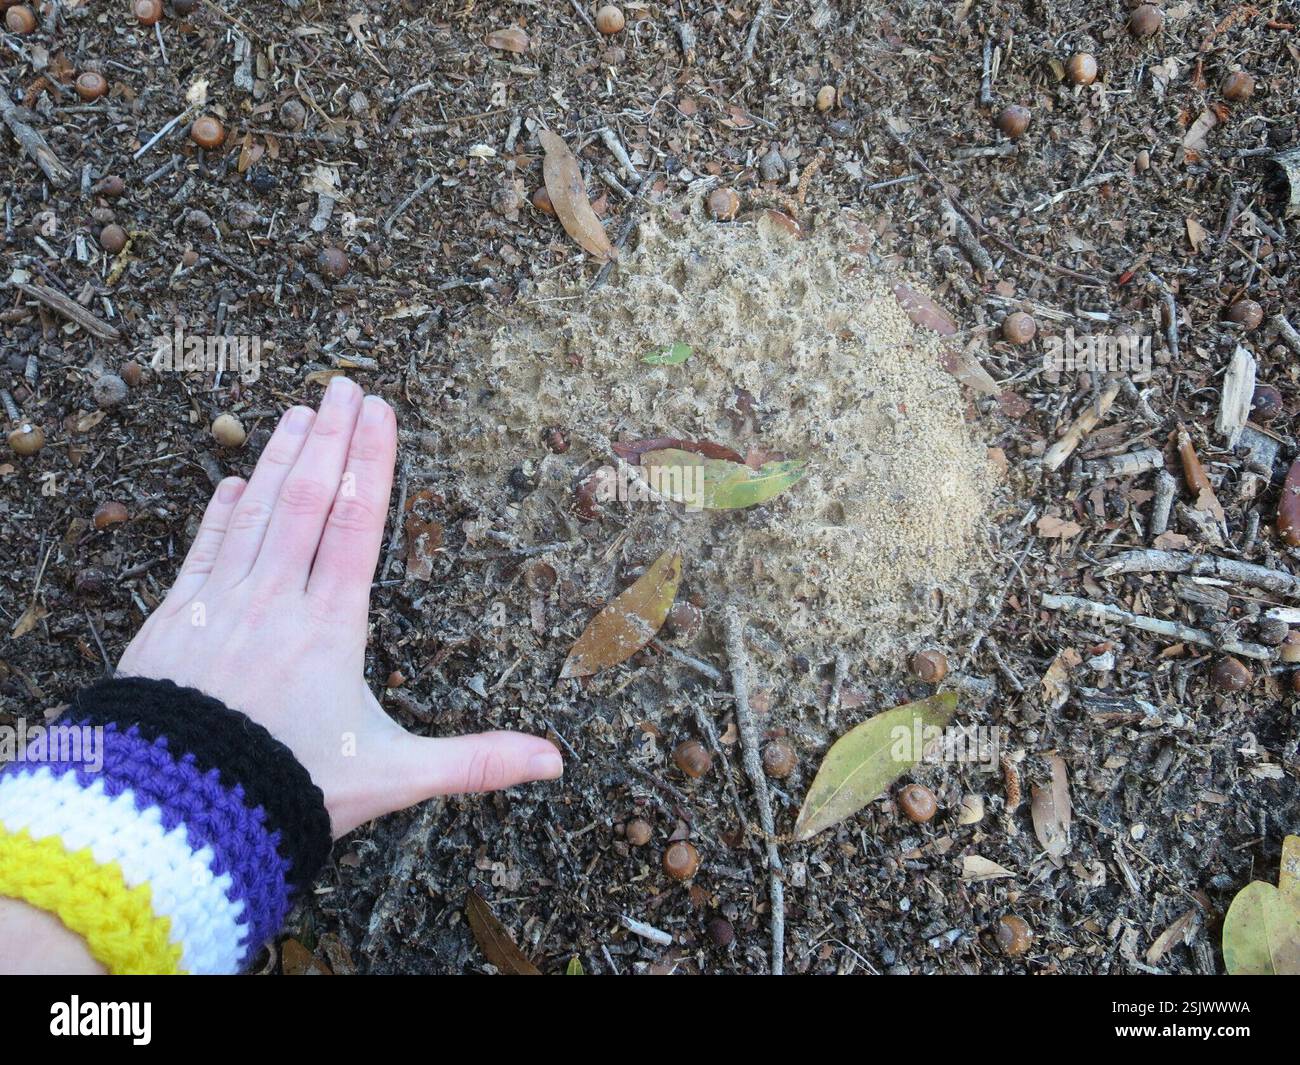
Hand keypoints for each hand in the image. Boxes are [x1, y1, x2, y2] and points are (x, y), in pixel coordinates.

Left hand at [117, 377, 562, 837]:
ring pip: (254, 513)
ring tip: (297, 410)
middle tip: (345, 384)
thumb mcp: (393, 777)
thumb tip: (557, 762)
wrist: (174, 819)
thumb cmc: (290, 794)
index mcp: (330, 628)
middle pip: (307, 501)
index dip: (370, 463)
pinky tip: (230, 481)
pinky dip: (219, 512)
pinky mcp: (173, 624)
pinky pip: (202, 551)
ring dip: (277, 458)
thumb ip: (475, 762)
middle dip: (330, 438)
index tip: (380, 411)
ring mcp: (219, 607)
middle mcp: (275, 603)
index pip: (356, 524)